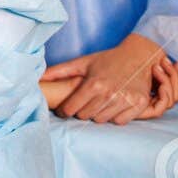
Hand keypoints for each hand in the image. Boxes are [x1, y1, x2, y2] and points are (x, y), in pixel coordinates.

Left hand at [41, 57, 177, 119]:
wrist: (138, 56)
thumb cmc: (107, 59)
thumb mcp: (82, 62)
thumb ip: (59, 71)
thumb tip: (38, 78)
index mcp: (94, 83)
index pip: (71, 109)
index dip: (64, 111)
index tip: (63, 110)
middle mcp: (110, 93)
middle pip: (85, 116)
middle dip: (80, 111)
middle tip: (80, 105)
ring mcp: (126, 100)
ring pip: (102, 120)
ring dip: (96, 114)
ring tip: (95, 104)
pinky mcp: (139, 104)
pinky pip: (120, 121)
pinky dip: (114, 117)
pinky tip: (110, 107)